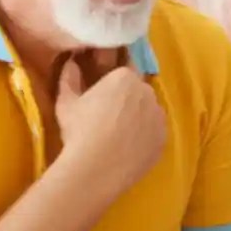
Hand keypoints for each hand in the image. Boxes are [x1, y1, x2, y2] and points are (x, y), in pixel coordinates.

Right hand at [55, 54, 165, 194]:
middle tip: (110, 114)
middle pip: (139, 90)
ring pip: (149, 111)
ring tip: (120, 134)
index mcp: (125, 78)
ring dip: (139, 116)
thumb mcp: (66, 102)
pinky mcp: (164, 138)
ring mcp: (159, 116)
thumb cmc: (80, 130)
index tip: (104, 92)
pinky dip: (145, 136)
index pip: (123, 71)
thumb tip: (71, 62)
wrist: (97, 168)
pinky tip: (129, 147)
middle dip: (128, 97)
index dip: (113, 82)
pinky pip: (155, 132)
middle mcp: (147, 92)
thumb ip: (69, 78)